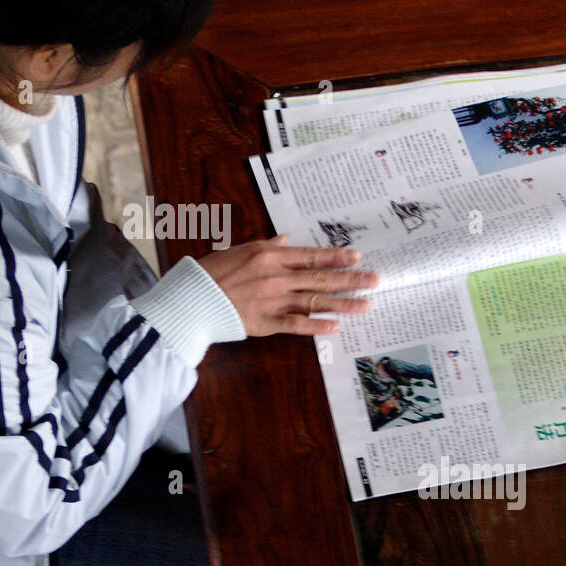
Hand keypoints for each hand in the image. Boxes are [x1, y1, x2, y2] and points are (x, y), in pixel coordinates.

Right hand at [197, 234, 376, 336]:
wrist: (191, 299)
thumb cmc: (211, 272)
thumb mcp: (239, 250)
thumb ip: (267, 246)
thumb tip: (287, 240)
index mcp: (269, 256)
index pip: (310, 255)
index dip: (335, 256)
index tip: (356, 257)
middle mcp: (275, 277)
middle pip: (320, 277)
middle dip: (350, 279)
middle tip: (374, 280)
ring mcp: (272, 301)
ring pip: (315, 301)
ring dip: (342, 303)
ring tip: (365, 305)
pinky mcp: (265, 322)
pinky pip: (296, 325)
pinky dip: (316, 325)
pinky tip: (335, 326)